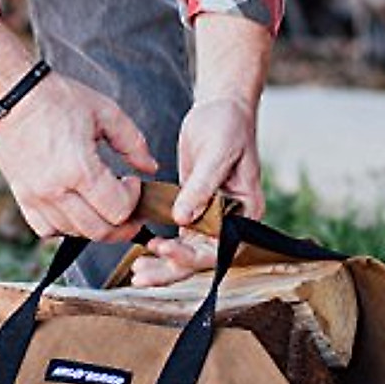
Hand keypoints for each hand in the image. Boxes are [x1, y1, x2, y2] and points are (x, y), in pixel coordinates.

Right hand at [0, 72, 157, 240]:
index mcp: (80, 169)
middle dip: (122, 224)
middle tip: (129, 208)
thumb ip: (133, 143)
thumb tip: (151, 168)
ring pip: (75, 233)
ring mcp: (36, 197)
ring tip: (102, 204)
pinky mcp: (22, 197)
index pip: (118, 210)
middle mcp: (56, 190)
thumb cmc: (57, 98)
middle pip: (99, 231)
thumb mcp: (105, 112)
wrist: (11, 96)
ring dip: (96, 224)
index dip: (134, 200)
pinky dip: (65, 227)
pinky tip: (75, 208)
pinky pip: (46, 230)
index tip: (133, 181)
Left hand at [130, 94, 262, 286]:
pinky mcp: (193, 209)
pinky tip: (142, 250)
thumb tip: (183, 218)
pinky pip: (178, 235)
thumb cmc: (229, 126)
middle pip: (201, 256)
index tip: (165, 249)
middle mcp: (230, 221)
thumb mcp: (217, 154)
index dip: (193, 255)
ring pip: (187, 251)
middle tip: (142, 275)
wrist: (221, 108)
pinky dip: (161, 246)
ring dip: (163, 263)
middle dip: (171, 268)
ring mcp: (210, 218)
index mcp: (246, 211)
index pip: (221, 247)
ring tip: (138, 271)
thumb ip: (201, 187)